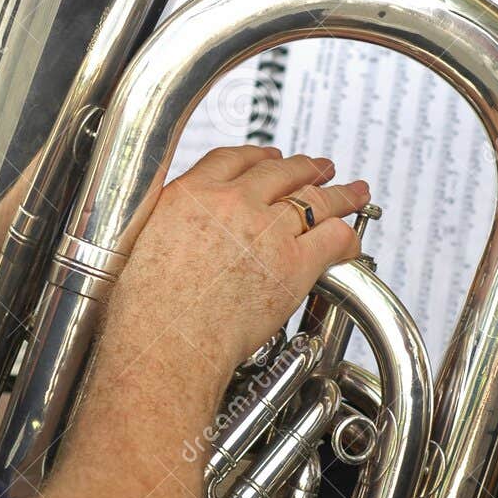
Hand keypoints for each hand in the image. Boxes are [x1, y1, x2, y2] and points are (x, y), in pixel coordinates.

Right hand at [116, 145, 367, 375]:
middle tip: (320, 167)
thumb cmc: (148, 309)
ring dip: (340, 193)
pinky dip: (347, 238)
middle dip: (305, 167)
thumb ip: (172, 222)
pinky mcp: (294, 264)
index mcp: (191, 193)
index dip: (259, 155)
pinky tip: (351, 241)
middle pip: (280, 171)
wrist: (166, 342)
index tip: (271, 156)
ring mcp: (267, 230)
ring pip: (315, 199)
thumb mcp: (143, 241)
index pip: (234, 158)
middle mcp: (232, 203)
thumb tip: (183, 227)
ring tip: (353, 191)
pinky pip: (333, 239)